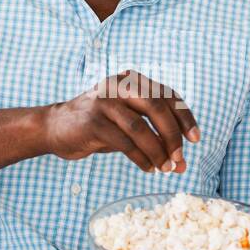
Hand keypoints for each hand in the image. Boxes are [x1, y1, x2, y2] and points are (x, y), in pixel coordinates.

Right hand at [44, 70, 199, 173]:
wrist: (53, 128)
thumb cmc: (97, 128)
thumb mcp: (128, 128)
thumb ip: (155, 140)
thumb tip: (181, 165)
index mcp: (131, 80)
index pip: (167, 95)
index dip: (185, 117)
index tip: (196, 139)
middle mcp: (118, 85)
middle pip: (157, 106)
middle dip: (173, 135)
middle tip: (180, 159)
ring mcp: (103, 101)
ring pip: (140, 126)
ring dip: (157, 151)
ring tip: (165, 169)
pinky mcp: (91, 121)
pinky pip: (123, 142)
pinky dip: (140, 157)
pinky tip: (147, 168)